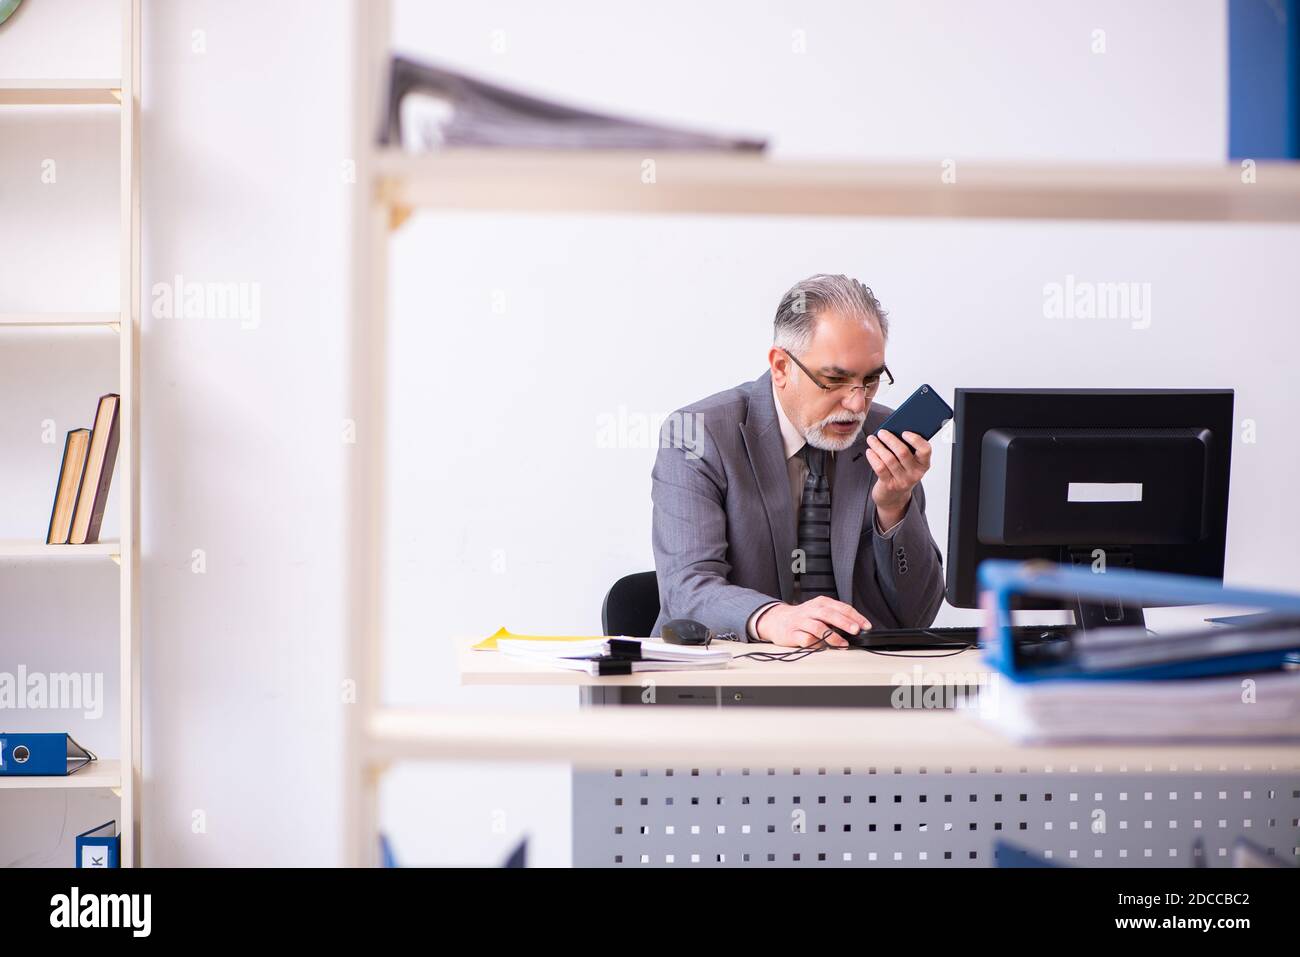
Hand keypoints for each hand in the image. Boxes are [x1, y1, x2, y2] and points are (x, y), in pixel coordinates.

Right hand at [755, 595, 870, 647]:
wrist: (776, 620)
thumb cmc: (804, 617)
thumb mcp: (819, 611)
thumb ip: (836, 617)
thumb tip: (857, 627)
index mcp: (820, 603)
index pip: (841, 607)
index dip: (855, 616)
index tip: (866, 625)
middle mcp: (811, 610)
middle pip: (829, 614)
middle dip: (844, 622)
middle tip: (856, 630)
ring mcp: (801, 622)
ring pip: (818, 627)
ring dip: (832, 636)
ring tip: (843, 644)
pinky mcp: (792, 633)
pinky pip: (805, 639)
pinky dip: (815, 644)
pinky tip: (823, 647)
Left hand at [865, 429, 931, 528]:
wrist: (894, 497)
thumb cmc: (902, 472)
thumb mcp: (909, 462)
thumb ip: (907, 448)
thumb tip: (894, 430)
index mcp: (923, 464)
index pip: (925, 450)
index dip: (915, 439)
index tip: (904, 432)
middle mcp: (915, 473)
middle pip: (903, 452)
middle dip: (890, 439)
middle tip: (881, 432)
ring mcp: (903, 480)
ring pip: (889, 459)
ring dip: (878, 446)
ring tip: (871, 439)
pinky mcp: (890, 485)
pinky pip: (880, 468)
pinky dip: (873, 457)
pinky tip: (869, 451)